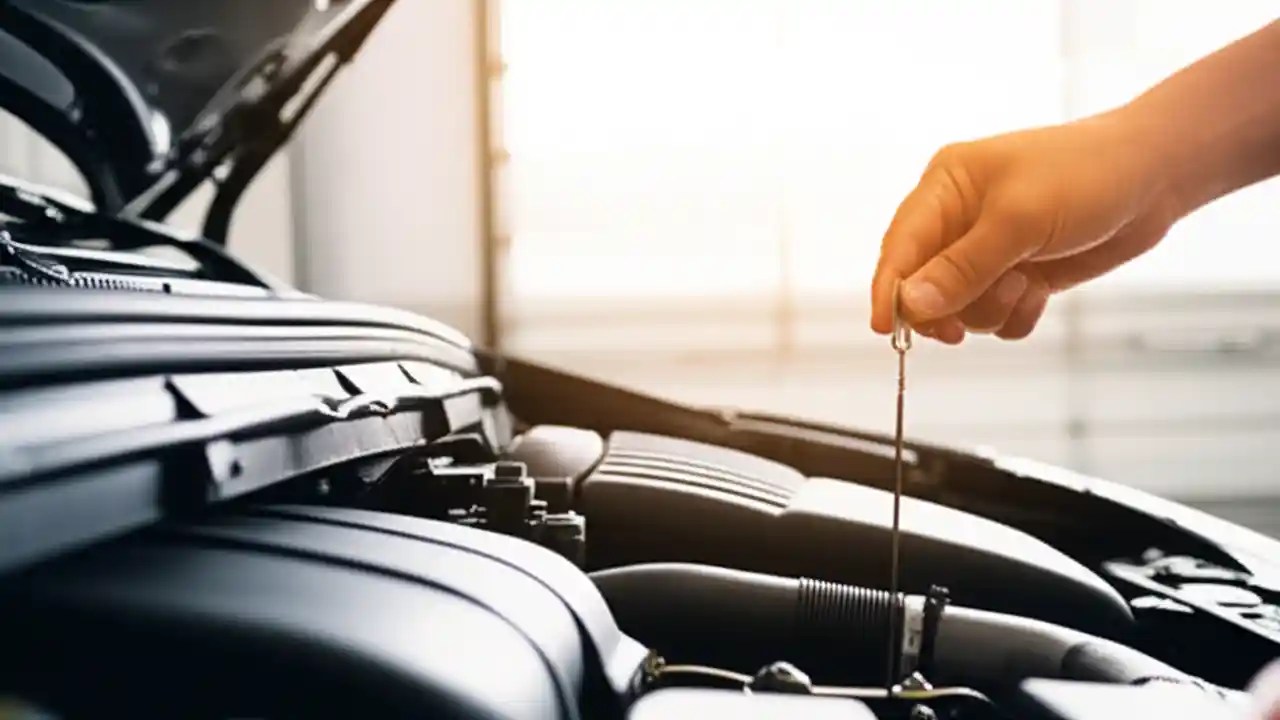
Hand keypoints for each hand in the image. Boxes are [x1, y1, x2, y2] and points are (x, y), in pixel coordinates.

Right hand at [869, 109, 1182, 342]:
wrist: (1155, 176)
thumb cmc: (1087, 175)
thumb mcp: (1019, 219)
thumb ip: (963, 266)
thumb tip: (912, 303)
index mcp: (944, 187)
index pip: (899, 246)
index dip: (888, 290)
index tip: (886, 330)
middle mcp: (958, 219)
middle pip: (922, 285)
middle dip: (947, 306)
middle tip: (960, 329)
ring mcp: (988, 249)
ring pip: (959, 307)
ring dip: (989, 309)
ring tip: (1024, 286)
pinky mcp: (1017, 273)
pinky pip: (995, 316)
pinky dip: (1015, 315)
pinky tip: (1039, 292)